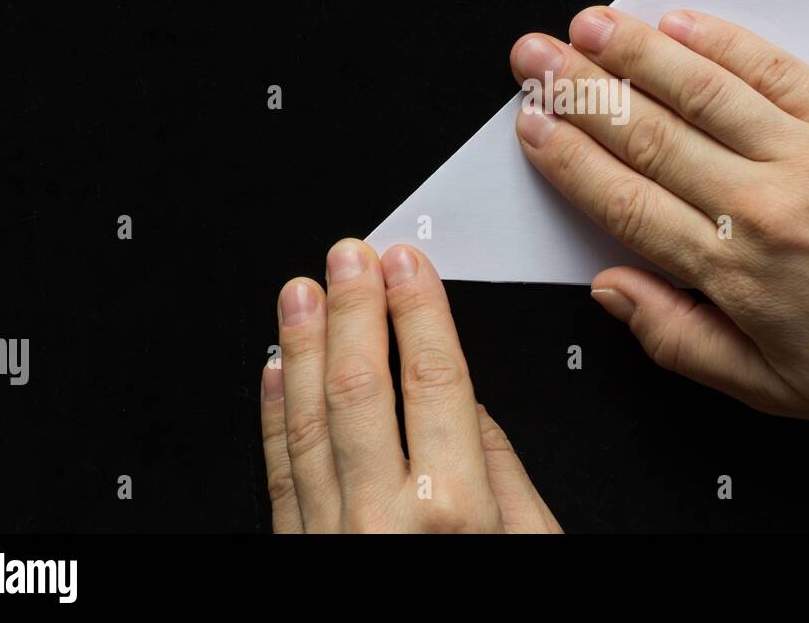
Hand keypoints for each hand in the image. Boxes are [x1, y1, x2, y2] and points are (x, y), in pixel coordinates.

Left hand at [260, 240, 561, 532]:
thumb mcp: (532, 544)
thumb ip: (503, 474)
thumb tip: (470, 407)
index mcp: (455, 509)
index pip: (433, 379)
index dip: (419, 311)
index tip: (408, 266)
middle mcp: (385, 519)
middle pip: (362, 387)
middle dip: (355, 309)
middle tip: (350, 257)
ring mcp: (332, 537)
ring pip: (310, 423)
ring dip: (305, 346)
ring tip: (302, 292)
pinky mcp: (297, 552)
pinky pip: (280, 474)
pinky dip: (277, 415)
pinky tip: (277, 370)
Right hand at [509, 6, 808, 446]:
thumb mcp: (771, 389)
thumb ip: (678, 339)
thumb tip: (609, 289)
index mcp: (736, 274)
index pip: (626, 202)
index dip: (569, 158)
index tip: (532, 122)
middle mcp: (765, 205)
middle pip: (650, 135)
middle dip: (580, 90)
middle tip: (534, 56)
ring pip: (704, 91)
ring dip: (637, 52)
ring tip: (588, 23)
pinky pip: (779, 72)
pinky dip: (727, 43)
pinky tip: (683, 23)